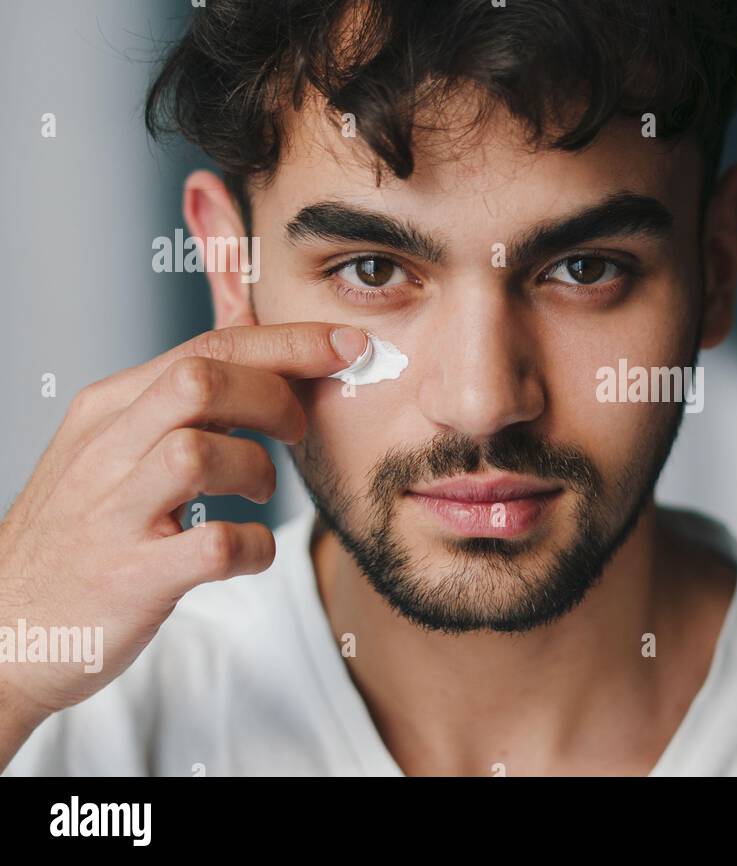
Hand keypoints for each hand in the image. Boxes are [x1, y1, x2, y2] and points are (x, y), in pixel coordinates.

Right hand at [0, 322, 367, 766]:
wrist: (7, 630)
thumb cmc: (82, 533)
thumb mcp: (114, 447)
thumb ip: (181, 398)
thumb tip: (264, 344)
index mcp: (107, 409)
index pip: (206, 346)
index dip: (289, 342)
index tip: (347, 346)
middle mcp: (104, 452)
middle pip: (201, 381)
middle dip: (276, 394)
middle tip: (299, 429)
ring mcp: (113, 515)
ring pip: (200, 453)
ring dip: (258, 469)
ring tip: (260, 491)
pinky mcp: (131, 578)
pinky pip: (215, 546)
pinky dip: (254, 546)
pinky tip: (249, 551)